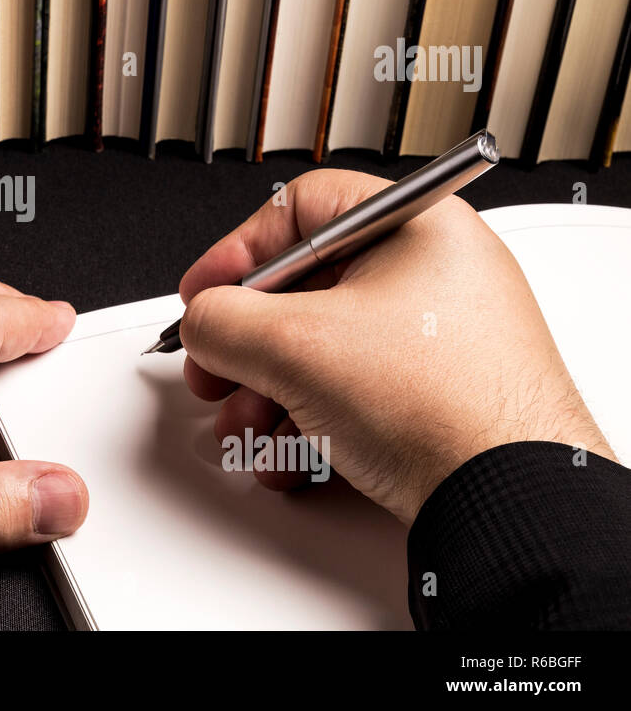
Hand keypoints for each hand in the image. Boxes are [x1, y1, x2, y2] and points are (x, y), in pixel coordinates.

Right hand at [178, 169, 613, 523]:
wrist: (508, 500)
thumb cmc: (443, 408)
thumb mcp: (292, 345)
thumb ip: (222, 321)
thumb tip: (203, 323)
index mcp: (419, 228)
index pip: (304, 210)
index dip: (239, 251)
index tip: (204, 293)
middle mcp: (437, 276)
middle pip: (306, 289)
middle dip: (246, 342)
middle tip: (216, 366)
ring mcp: (444, 340)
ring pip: (324, 350)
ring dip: (266, 391)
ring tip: (246, 427)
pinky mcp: (440, 398)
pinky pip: (354, 393)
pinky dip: (308, 420)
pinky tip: (286, 455)